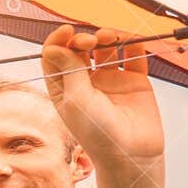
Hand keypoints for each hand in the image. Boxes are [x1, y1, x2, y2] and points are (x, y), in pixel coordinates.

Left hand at [40, 25, 164, 174]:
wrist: (132, 155)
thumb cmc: (99, 134)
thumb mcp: (77, 100)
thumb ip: (69, 69)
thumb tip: (53, 46)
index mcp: (64, 88)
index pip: (55, 56)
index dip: (59, 40)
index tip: (67, 32)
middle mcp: (86, 82)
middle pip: (80, 48)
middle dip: (83, 38)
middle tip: (90, 40)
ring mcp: (110, 80)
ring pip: (106, 48)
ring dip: (106, 36)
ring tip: (110, 37)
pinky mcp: (135, 81)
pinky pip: (134, 55)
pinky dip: (133, 43)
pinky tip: (131, 40)